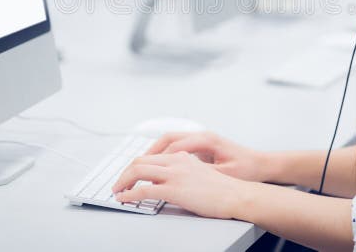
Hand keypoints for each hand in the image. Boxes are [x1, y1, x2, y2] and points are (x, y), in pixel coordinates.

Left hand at [112, 151, 248, 218]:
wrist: (237, 195)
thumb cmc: (224, 188)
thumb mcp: (202, 172)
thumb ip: (186, 169)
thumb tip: (170, 177)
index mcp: (183, 156)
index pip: (151, 156)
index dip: (136, 165)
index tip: (129, 175)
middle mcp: (176, 161)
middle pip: (140, 160)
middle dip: (125, 172)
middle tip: (118, 183)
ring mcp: (175, 174)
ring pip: (138, 171)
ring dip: (123, 181)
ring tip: (117, 191)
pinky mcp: (174, 189)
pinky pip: (144, 191)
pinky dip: (129, 194)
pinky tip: (124, 199)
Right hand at [145, 131, 268, 181]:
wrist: (261, 164)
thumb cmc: (247, 169)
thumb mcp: (224, 173)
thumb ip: (202, 172)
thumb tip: (181, 173)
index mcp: (207, 139)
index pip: (174, 145)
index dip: (157, 158)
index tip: (144, 169)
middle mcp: (202, 135)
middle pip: (168, 138)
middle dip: (150, 152)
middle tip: (134, 166)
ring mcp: (201, 138)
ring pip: (170, 140)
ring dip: (155, 151)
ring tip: (140, 166)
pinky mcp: (201, 145)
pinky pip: (177, 145)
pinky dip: (164, 153)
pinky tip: (157, 165)